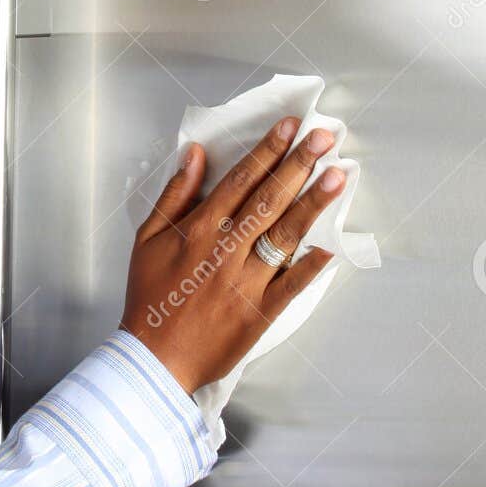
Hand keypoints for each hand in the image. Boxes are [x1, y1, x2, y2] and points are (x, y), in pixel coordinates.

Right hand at [120, 116, 345, 393]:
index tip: (290, 127)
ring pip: (285, 235)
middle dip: (298, 165)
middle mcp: (225, 251)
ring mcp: (246, 282)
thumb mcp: (148, 239)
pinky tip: (333, 243)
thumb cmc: (149, 297)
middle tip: (325, 138)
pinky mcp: (260, 312)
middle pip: (268, 199)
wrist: (154, 358)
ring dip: (313, 203)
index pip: (239, 181)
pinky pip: (293, 284)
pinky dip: (313, 264)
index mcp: (198, 230)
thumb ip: (174, 195)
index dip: (267, 151)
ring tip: (337, 176)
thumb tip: (195, 154)